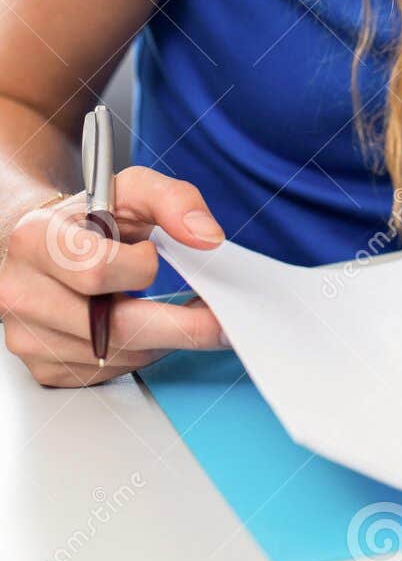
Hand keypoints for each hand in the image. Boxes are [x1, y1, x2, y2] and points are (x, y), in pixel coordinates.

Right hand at [0, 165, 229, 386]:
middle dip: (177, 325)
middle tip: (219, 322)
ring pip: (115, 355)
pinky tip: (147, 328)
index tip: (155, 254)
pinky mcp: (44, 369)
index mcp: (36, 242)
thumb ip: (173, 200)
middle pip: (109, 328)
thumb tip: (208, 237)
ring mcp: (29, 338)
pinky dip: (139, 353)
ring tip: (179, 314)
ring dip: (159, 340)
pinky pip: (107, 372)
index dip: (139, 266)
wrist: (43, 245)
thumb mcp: (129, 189)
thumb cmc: (88, 216)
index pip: (96, 269)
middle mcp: (22, 294)